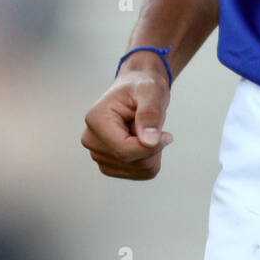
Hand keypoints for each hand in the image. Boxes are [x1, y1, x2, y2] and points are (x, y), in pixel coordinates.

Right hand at [81, 56, 173, 179]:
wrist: (137, 88)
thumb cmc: (143, 86)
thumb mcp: (151, 91)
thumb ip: (150, 114)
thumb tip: (149, 142)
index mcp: (96, 120)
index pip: (125, 151)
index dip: (152, 147)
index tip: (168, 135)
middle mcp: (91, 140)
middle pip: (132, 162)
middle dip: (152, 147)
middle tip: (151, 124)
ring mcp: (98, 154)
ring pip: (138, 170)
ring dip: (151, 151)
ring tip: (144, 129)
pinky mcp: (109, 164)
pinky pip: (140, 173)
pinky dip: (150, 158)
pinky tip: (143, 139)